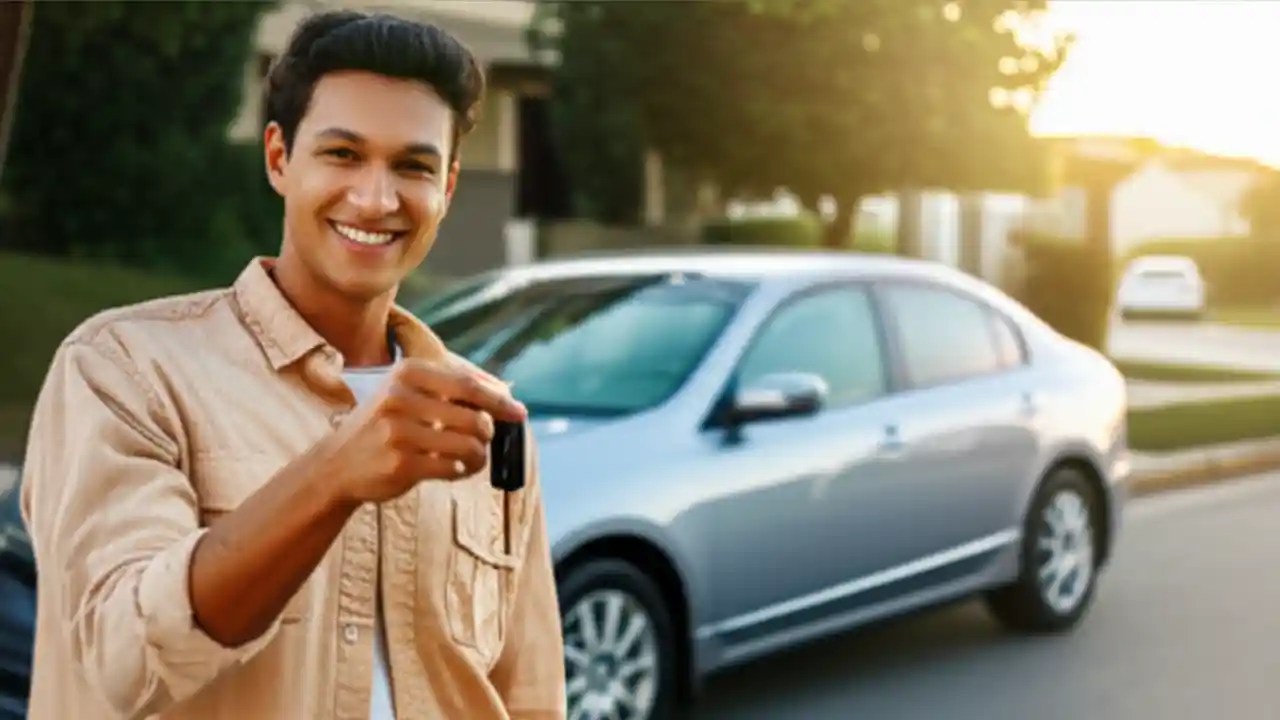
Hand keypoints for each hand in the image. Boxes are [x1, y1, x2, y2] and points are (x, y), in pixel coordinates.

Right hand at [321, 357, 526, 503]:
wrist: (336, 465)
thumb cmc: (383, 427)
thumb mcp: (406, 394)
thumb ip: (449, 389)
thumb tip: (505, 392)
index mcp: (407, 373)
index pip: (469, 384)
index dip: (500, 400)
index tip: (519, 412)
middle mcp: (401, 398)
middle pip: (475, 417)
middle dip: (488, 433)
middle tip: (483, 441)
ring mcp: (399, 431)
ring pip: (469, 445)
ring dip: (478, 457)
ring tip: (470, 459)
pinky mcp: (401, 463)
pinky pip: (453, 468)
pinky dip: (461, 471)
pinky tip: (452, 469)